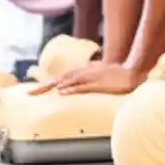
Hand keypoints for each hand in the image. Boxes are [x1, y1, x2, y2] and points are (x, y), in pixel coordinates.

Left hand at [30, 62, 145, 95]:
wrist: (135, 72)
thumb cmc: (120, 75)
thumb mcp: (103, 74)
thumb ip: (91, 77)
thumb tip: (79, 82)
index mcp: (86, 71)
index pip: (63, 77)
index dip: (49, 83)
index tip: (36, 90)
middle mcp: (86, 72)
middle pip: (61, 78)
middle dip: (44, 86)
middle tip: (30, 93)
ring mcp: (92, 77)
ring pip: (69, 80)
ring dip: (54, 85)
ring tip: (40, 91)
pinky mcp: (99, 84)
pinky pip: (82, 86)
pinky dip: (72, 88)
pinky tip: (62, 92)